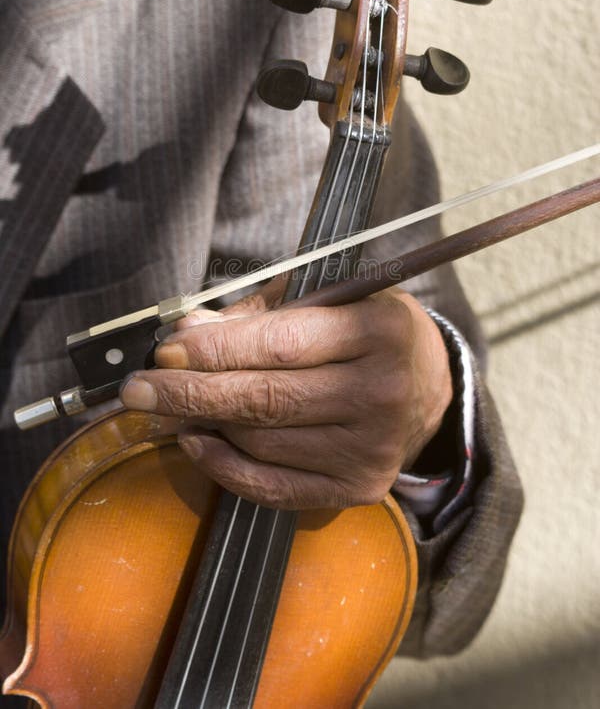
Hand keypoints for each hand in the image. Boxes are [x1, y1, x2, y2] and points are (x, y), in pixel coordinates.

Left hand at [119, 283, 452, 510]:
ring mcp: (373, 448)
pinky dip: (225, 467)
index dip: (215, 349)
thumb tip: (187, 332)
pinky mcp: (360, 488)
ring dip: (203, 423)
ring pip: (262, 442)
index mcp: (380, 332)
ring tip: (169, 405)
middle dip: (189, 392)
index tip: (165, 349)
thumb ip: (259, 314)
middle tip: (138, 388)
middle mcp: (383, 393)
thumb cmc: (367, 330)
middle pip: (266, 398)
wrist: (426, 384)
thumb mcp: (329, 298)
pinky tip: (197, 441)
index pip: (282, 343)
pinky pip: (275, 487)